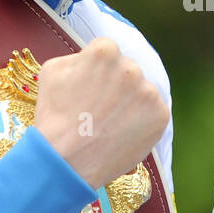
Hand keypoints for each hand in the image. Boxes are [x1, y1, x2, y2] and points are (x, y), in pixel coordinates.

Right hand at [33, 37, 168, 188]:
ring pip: (142, 91)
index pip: (108, 52)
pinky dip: (142, 120)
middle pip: (127, 70)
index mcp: (105, 51)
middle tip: (100, 108)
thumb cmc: (54, 117)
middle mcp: (132, 68)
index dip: (97, 71)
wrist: (65, 161)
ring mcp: (149, 92)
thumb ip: (77, 57)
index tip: (90, 88)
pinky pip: (154, 112)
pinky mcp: (161, 115)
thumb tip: (92, 59)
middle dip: (116, 85)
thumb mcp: (52, 71)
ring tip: (111, 123)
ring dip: (130, 102)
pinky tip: (124, 131)